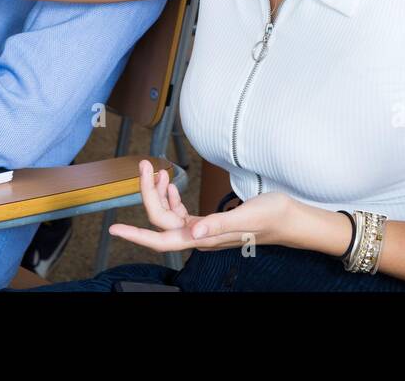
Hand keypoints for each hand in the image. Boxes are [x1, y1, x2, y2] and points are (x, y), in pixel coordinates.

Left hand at [108, 160, 296, 252]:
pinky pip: (181, 212)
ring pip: (169, 215)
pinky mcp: (210, 221)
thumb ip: (219, 224)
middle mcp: (199, 236)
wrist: (290, 218)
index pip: (161, 238)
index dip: (136, 234)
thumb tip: (192, 231)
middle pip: (161, 219)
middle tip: (145, 165)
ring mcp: (203, 229)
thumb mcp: (248, 216)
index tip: (113, 227)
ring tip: (156, 169)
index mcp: (203, 237)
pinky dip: (172, 196)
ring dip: (159, 193)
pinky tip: (172, 185)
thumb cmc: (272, 217)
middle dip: (148, 193)